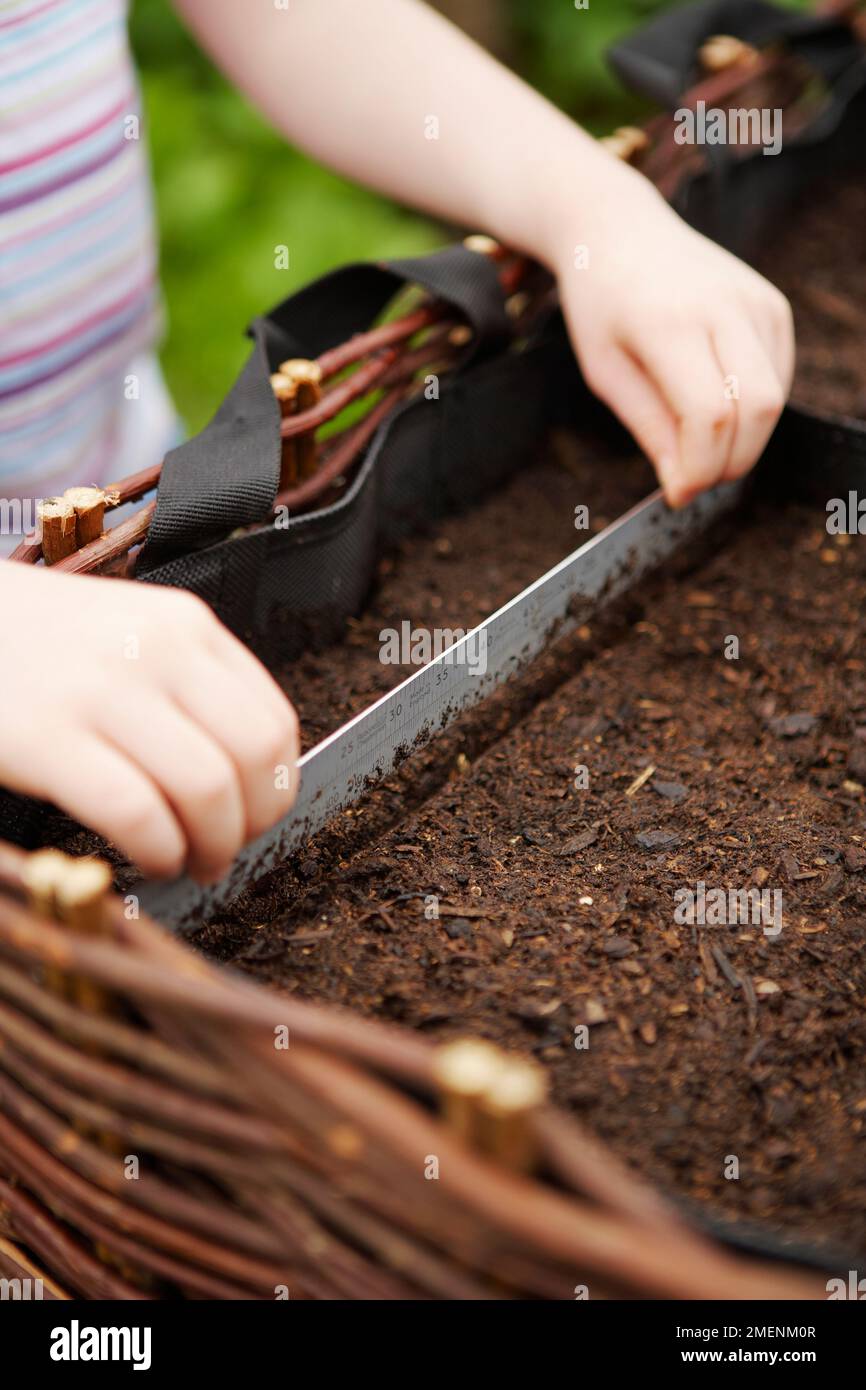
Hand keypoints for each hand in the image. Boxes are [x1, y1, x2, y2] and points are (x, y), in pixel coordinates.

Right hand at [0, 563, 299, 879]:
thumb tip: (250, 773)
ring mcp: (100, 691)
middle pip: (255, 758)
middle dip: (254, 824)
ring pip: (207, 789)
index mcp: (185, 626)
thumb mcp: (127, 633)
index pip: (274, 720)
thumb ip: (187, 683)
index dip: (278, 787)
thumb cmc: (34, 643)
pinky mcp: (46, 736)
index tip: (257, 817)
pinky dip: (158, 852)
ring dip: (211, 847)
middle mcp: (155, 650)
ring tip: (189, 863)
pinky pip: (136, 813)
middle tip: (226, 851)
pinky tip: (148, 860)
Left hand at [547, 161, 794, 506]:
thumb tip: (684, 487)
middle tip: (693, 479)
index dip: (700, 468)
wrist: (619, 229)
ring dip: (741, 440)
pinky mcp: (773, 305)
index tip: (678, 493)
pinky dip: (750, 409)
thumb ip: (650, 430)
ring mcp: (757, 301)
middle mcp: (725, 306)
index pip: (710, 415)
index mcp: (671, 322)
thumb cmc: (601, 303)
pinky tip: (713, 401)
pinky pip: (778, 377)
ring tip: (695, 441)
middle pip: (758, 410)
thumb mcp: (605, 373)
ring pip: (775, 399)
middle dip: (729, 462)